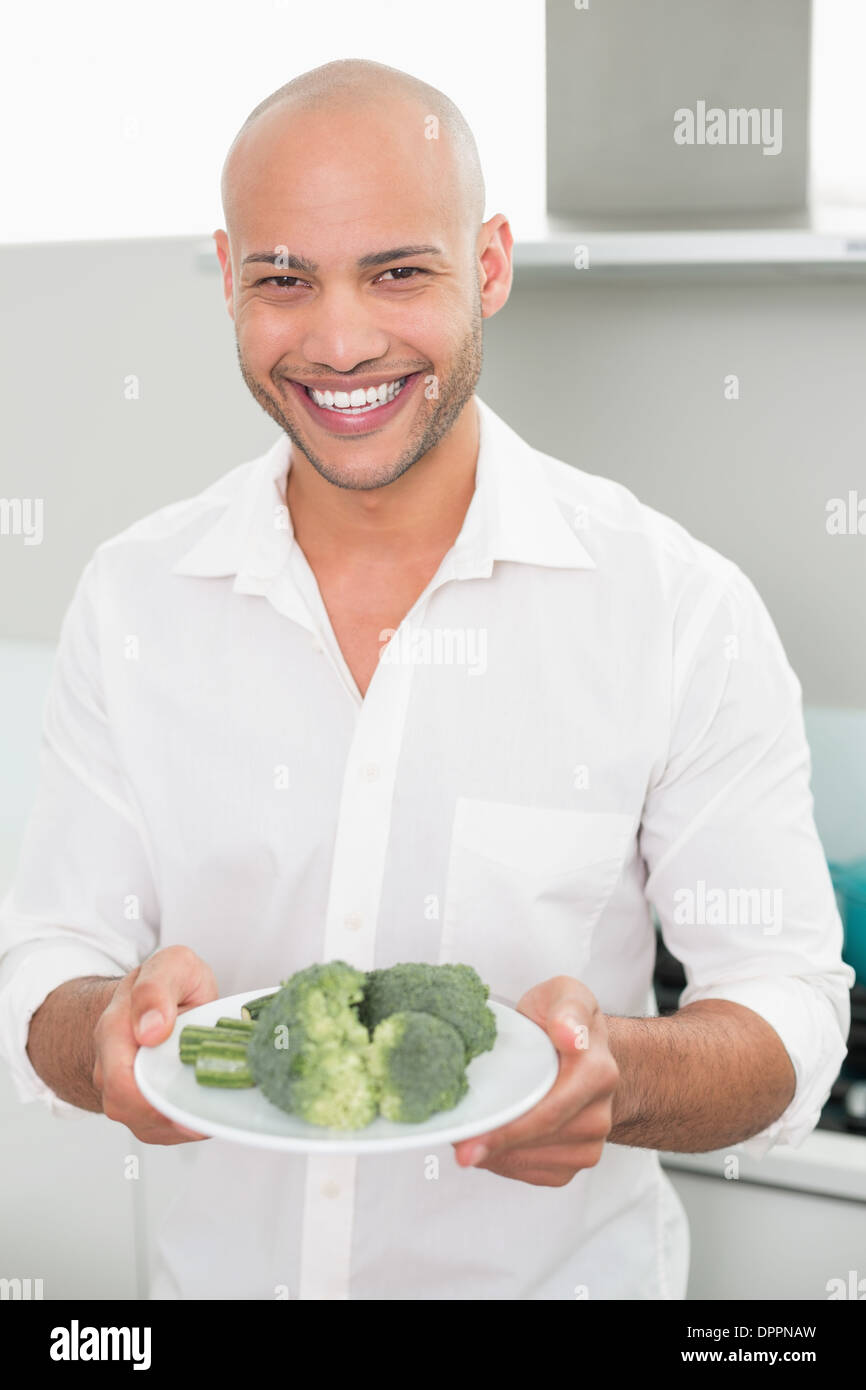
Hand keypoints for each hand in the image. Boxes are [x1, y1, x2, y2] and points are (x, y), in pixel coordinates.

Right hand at [92, 945, 218, 1144]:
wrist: (159, 1001)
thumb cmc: (170, 984)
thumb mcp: (172, 966)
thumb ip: (156, 990)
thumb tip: (151, 1029)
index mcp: (114, 1030)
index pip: (120, 1079)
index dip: (151, 1094)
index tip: (190, 1086)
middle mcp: (109, 1067)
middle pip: (129, 1109)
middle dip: (173, 1111)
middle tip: (213, 1101)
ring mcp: (123, 1091)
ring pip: (148, 1126)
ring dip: (184, 1120)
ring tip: (215, 1100)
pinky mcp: (142, 1110)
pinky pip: (162, 1130)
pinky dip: (188, 1124)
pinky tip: (208, 1107)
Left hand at [452, 976, 618, 1185]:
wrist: (584, 1050)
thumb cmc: (564, 1020)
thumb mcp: (567, 995)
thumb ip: (569, 1008)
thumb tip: (568, 1034)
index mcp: (597, 1073)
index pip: (549, 1112)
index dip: (508, 1129)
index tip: (472, 1140)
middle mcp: (598, 1114)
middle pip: (538, 1140)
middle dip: (492, 1145)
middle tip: (454, 1145)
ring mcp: (590, 1142)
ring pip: (534, 1161)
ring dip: (496, 1155)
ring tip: (466, 1137)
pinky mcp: (575, 1159)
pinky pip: (536, 1172)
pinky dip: (507, 1163)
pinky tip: (489, 1145)